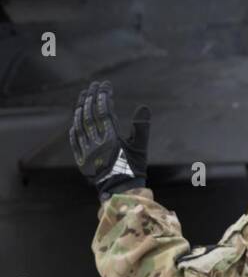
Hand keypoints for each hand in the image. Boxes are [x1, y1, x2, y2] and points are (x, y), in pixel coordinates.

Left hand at [69, 80, 150, 200]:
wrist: (119, 191)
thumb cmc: (133, 168)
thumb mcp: (141, 147)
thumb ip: (142, 127)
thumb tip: (144, 107)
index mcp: (111, 139)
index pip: (104, 112)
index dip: (104, 97)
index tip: (106, 85)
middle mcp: (96, 143)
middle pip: (90, 115)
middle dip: (91, 98)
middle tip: (93, 85)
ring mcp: (86, 151)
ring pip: (80, 126)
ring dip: (81, 109)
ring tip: (83, 97)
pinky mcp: (81, 159)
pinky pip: (75, 141)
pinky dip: (75, 129)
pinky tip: (75, 121)